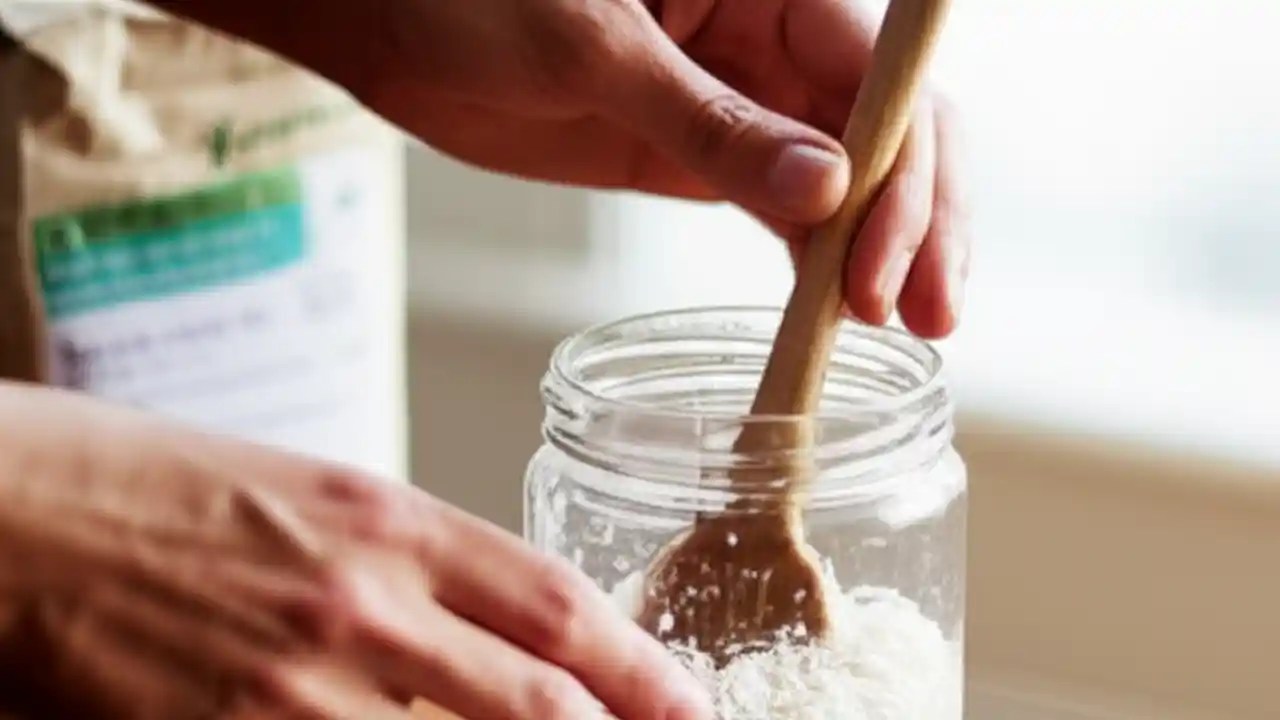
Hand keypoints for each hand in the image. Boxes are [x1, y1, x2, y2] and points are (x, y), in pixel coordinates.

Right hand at [0, 383, 711, 719]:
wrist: (24, 508)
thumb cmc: (166, 489)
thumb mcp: (317, 496)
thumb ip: (415, 564)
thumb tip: (497, 633)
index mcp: (391, 518)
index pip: (555, 603)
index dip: (642, 666)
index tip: (690, 704)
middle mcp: (364, 598)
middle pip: (537, 698)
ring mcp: (300, 680)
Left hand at [156, 0, 968, 337]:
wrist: (393, 27)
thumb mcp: (591, 53)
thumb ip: (707, 123)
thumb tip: (824, 194)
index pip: (873, 74)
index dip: (900, 172)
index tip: (880, 268)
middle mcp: (770, 35)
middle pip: (888, 126)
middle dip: (917, 217)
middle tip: (925, 317)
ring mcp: (742, 99)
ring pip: (850, 173)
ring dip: (883, 247)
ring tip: (904, 329)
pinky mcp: (703, 151)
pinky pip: (786, 204)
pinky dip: (817, 258)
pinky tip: (839, 309)